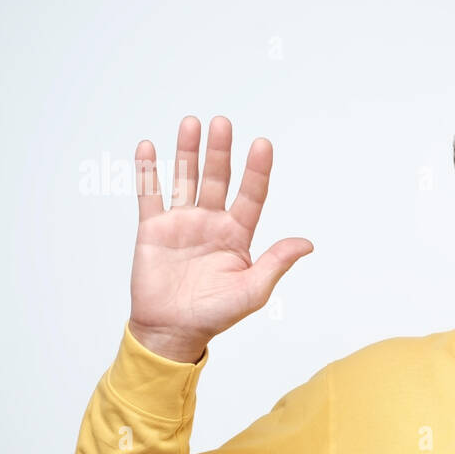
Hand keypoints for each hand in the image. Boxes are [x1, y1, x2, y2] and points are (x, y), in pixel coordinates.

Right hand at [127, 116, 312, 362]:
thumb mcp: (253, 290)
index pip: (251, 195)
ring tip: (191, 123)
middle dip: (220, 151)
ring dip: (187, 151)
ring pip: (185, 178)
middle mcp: (211, 222)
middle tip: (222, 122)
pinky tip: (148, 147)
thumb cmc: (216, 315)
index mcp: (238, 235)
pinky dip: (147, 171)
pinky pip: (149, 195)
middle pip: (218, 178)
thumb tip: (307, 243)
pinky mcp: (153, 229)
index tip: (263, 144)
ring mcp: (182, 223)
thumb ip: (276, 262)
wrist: (172, 331)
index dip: (257, 170)